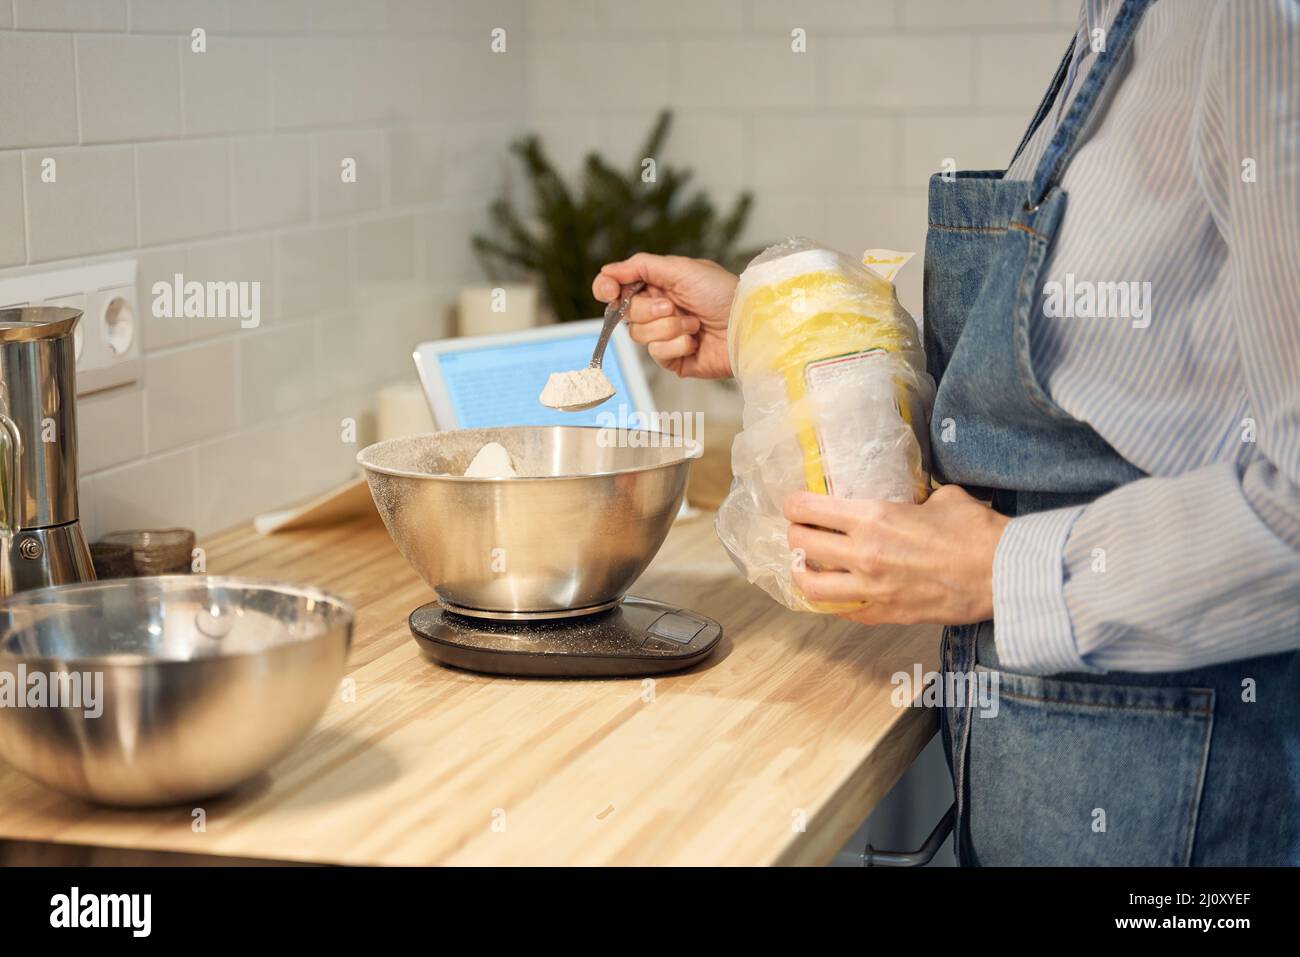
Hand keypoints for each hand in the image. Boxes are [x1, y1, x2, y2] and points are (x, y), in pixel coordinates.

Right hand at [592, 254, 736, 378]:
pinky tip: (695, 341)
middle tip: (674, 306)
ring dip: (668, 328)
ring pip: (639, 335)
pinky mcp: (673, 358)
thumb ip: (641, 266)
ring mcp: (664, 335)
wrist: (746, 324)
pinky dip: (677, 345)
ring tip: (694, 324)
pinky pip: (657, 354)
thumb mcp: (681, 269)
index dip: (607, 289)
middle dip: (649, 310)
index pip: (617, 287)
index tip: (610, 292)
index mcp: (657, 285)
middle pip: (626, 313)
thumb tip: (607, 270)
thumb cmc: (721, 293)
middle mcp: (657, 309)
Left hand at [784, 485, 1008, 625]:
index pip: (808, 510)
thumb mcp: (941, 497)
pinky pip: (842, 610)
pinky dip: (832, 600)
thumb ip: (915, 497)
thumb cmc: (975, 532)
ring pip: (810, 584)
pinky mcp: (885, 614)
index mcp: (872, 518)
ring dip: (802, 571)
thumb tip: (914, 496)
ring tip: (806, 565)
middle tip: (801, 531)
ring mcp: (871, 588)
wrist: (1002, 574)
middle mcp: (863, 554)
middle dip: (795, 535)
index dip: (794, 505)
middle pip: (800, 544)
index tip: (795, 504)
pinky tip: (835, 590)